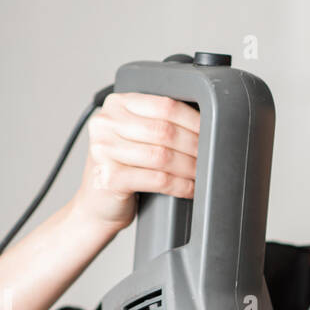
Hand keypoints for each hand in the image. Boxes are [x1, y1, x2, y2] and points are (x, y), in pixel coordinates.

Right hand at [71, 92, 199, 233]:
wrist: (97, 205)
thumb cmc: (122, 169)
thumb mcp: (134, 137)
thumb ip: (157, 123)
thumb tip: (204, 124)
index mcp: (116, 105)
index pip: (164, 105)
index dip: (194, 120)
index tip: (211, 132)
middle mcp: (106, 123)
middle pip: (165, 130)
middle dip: (195, 146)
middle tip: (210, 156)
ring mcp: (104, 150)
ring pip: (163, 155)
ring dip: (190, 167)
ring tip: (202, 173)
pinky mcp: (110, 177)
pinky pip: (157, 179)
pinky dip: (180, 185)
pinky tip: (191, 188)